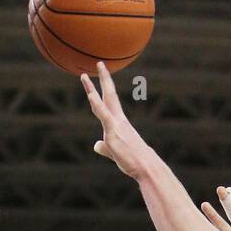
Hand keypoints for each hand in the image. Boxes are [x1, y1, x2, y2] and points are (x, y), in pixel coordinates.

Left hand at [81, 61, 152, 179]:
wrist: (146, 167)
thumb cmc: (134, 161)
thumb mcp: (115, 152)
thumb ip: (104, 147)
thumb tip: (96, 145)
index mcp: (119, 123)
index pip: (109, 101)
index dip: (102, 88)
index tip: (100, 74)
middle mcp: (118, 120)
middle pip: (108, 95)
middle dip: (103, 79)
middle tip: (99, 63)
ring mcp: (115, 125)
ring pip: (103, 102)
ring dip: (92, 89)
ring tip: (83, 76)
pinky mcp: (113, 133)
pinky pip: (104, 115)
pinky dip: (97, 104)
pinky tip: (90, 95)